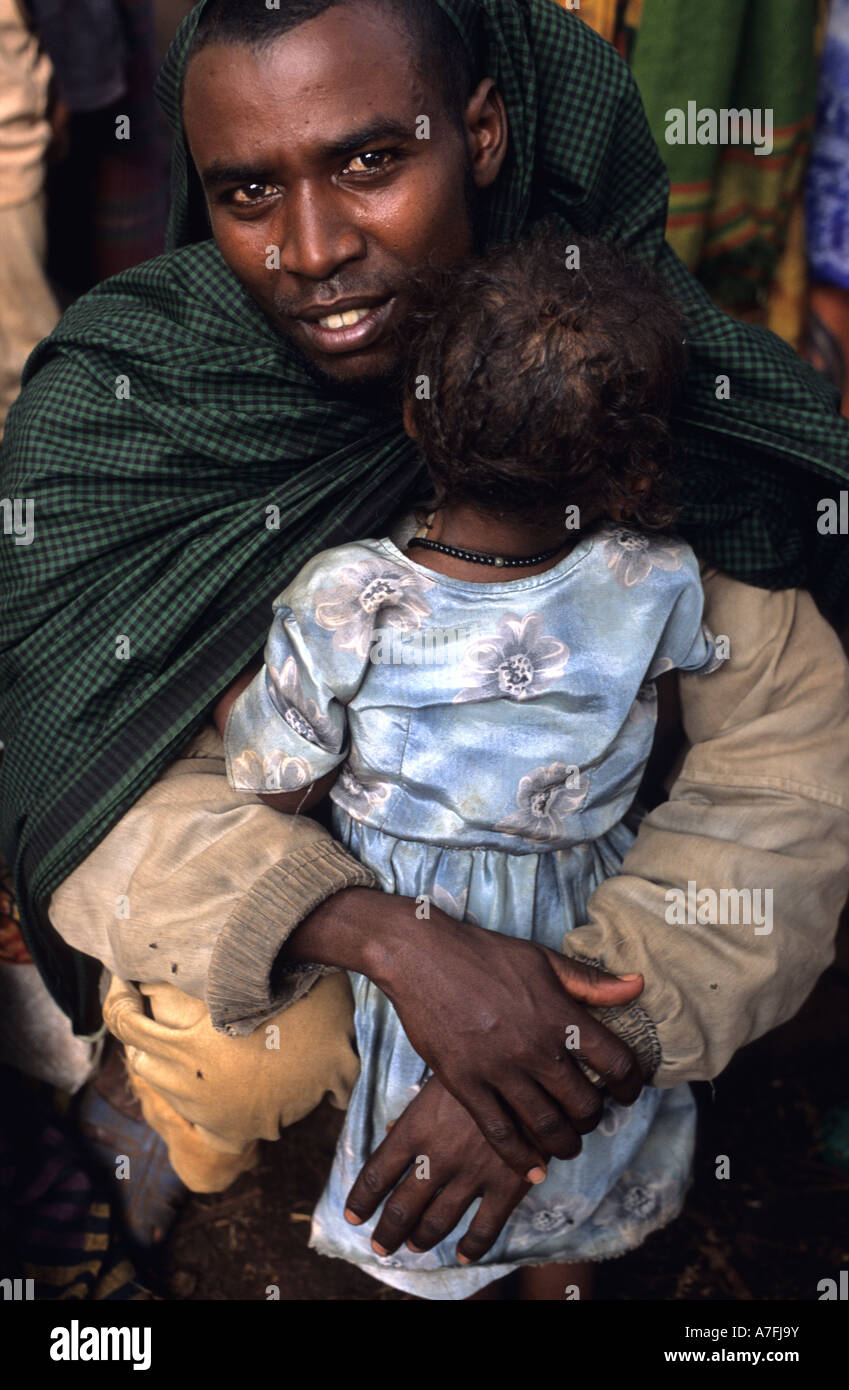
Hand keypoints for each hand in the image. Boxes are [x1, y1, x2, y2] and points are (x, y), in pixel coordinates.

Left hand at [345, 1075, 530, 1262]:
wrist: (531, 1069)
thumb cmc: (479, 1067)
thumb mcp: (439, 1081)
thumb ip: (416, 1113)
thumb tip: (390, 1133)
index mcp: (416, 1127)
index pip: (375, 1175)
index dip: (361, 1201)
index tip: (353, 1217)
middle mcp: (437, 1156)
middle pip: (401, 1208)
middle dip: (388, 1232)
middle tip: (381, 1246)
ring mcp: (472, 1174)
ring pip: (436, 1223)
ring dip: (421, 1238)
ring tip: (415, 1244)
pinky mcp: (507, 1184)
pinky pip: (485, 1229)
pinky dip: (472, 1247)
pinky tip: (464, 1253)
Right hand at [378, 913, 644, 1178]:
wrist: (422, 956)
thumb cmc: (485, 954)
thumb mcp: (543, 959)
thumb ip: (591, 981)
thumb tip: (638, 986)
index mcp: (559, 1014)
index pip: (616, 1062)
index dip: (631, 1085)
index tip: (627, 1092)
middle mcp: (535, 1046)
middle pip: (584, 1104)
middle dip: (594, 1118)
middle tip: (589, 1117)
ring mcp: (499, 1068)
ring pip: (547, 1126)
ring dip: (564, 1143)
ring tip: (565, 1142)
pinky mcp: (466, 1083)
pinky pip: (500, 1133)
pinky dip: (521, 1158)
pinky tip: (533, 1168)